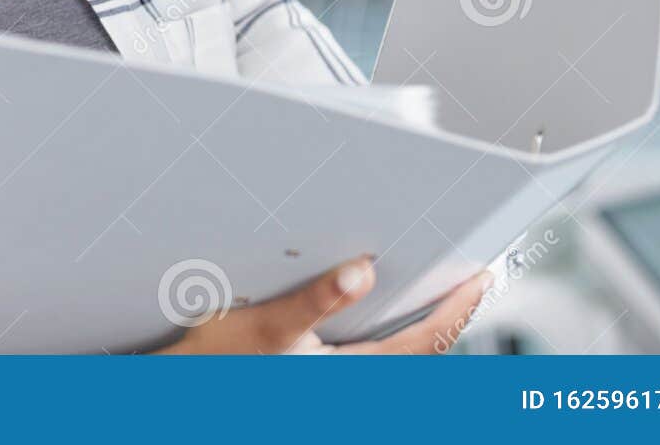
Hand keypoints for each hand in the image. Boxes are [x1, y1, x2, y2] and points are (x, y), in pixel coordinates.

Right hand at [151, 255, 491, 354]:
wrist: (180, 389)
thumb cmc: (215, 367)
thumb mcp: (264, 326)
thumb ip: (314, 300)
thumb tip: (362, 270)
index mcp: (352, 377)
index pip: (423, 342)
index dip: (457, 308)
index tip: (479, 276)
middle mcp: (352, 384)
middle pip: (416, 350)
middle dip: (443, 314)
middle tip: (466, 277)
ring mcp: (337, 384)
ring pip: (395, 354)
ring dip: (415, 323)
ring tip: (429, 288)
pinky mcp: (320, 378)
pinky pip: (372, 355)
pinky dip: (386, 330)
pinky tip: (375, 306)